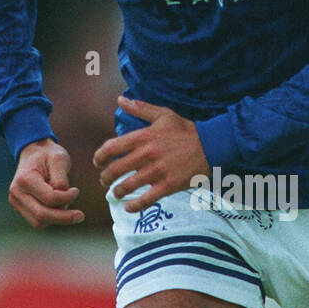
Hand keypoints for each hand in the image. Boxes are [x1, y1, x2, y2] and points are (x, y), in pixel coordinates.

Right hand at [8, 139, 84, 227]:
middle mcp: (16, 193)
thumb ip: (61, 180)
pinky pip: (37, 221)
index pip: (49, 198)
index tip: (76, 190)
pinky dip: (51, 218)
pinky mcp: (20, 208)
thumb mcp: (59, 159)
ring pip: (39, 222)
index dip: (67, 198)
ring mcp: (16, 202)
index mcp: (25, 179)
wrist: (33, 153)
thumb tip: (64, 201)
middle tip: (80, 216)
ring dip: (57, 218)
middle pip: (41, 215)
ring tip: (66, 204)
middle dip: (64, 218)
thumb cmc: (48, 155)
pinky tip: (58, 207)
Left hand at [93, 95, 208, 212]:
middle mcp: (146, 155)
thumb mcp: (163, 114)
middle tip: (105, 181)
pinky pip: (146, 199)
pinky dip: (134, 206)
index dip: (99, 158)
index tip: (98, 163)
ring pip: (127, 186)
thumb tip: (120, 99)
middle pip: (115, 170)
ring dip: (117, 192)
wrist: (210, 145)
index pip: (110, 148)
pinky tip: (128, 207)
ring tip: (116, 193)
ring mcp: (157, 172)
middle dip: (105, 178)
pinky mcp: (168, 185)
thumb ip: (140, 108)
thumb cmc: (185, 130)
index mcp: (142, 137)